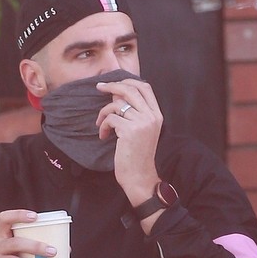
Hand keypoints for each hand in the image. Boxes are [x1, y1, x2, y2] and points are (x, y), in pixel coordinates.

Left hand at [96, 77, 162, 204]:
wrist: (139, 176)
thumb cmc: (137, 155)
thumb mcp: (139, 130)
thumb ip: (132, 111)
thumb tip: (116, 94)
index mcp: (156, 115)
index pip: (145, 87)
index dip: (128, 81)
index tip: (114, 83)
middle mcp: (151, 116)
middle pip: (130, 89)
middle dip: (112, 86)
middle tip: (99, 88)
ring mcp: (141, 123)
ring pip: (116, 104)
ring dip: (103, 113)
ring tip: (101, 124)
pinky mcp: (129, 130)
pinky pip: (110, 118)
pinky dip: (103, 126)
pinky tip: (104, 136)